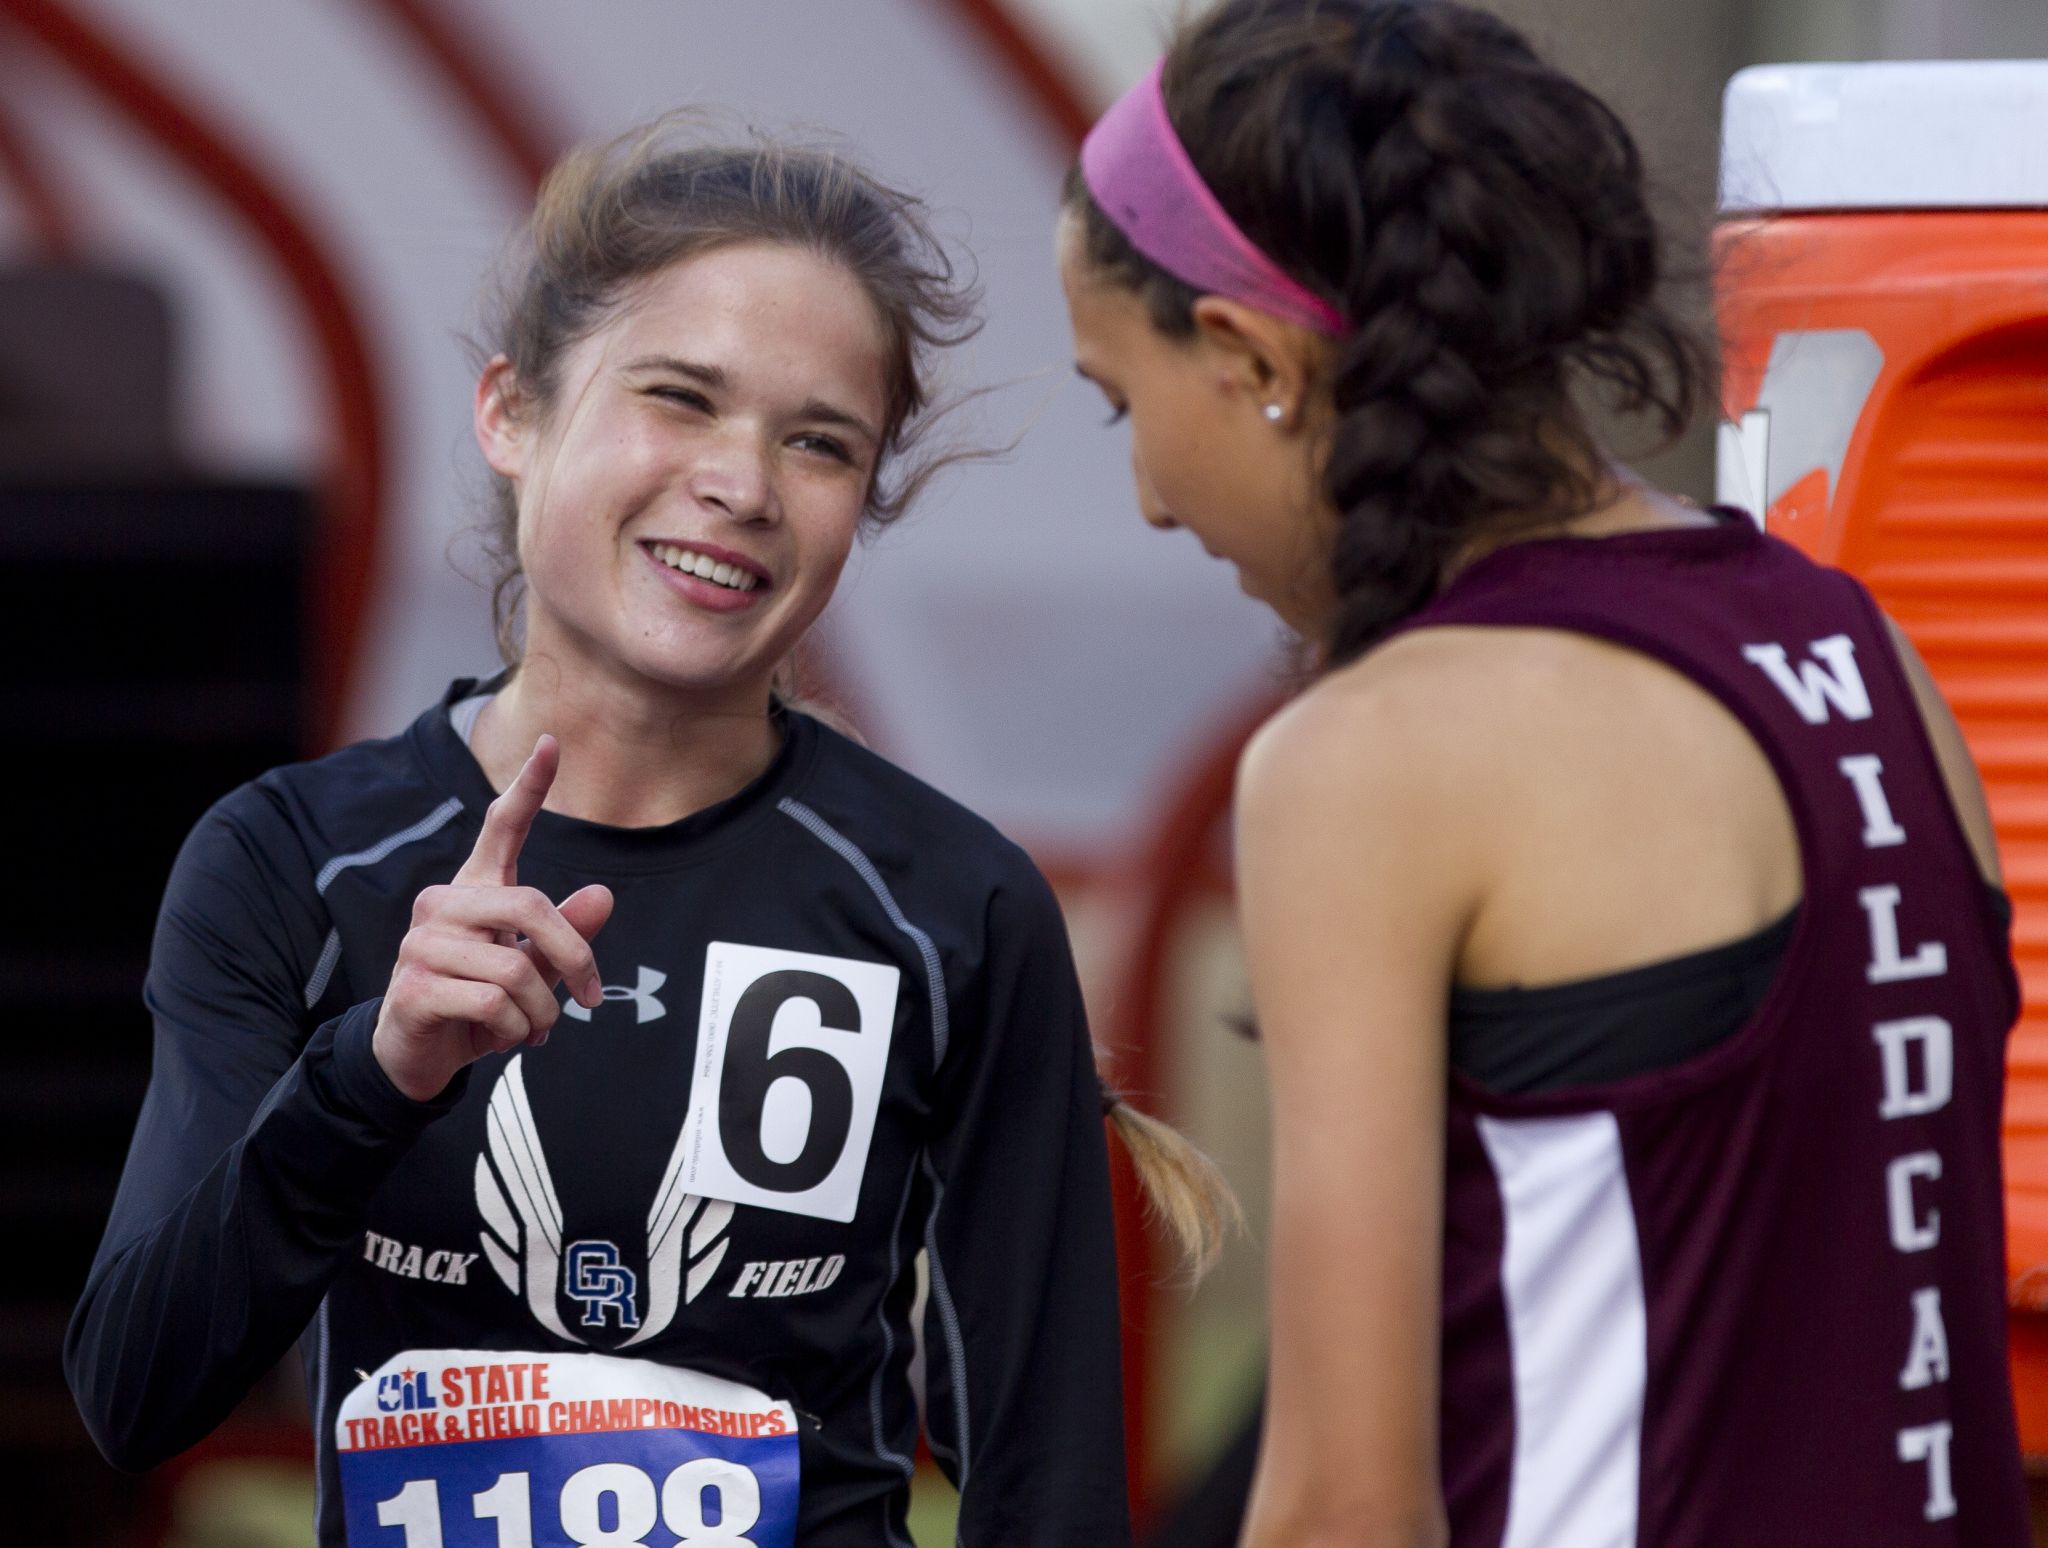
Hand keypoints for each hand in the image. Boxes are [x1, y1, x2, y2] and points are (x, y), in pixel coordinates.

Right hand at [372, 735, 614, 1100]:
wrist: (417, 1056)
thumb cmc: (478, 1004)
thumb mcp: (532, 969)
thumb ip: (565, 935)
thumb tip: (603, 896)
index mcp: (474, 890)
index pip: (501, 827)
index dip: (528, 787)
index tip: (552, 742)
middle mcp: (443, 905)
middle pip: (532, 906)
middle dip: (575, 957)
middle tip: (588, 997)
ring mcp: (422, 944)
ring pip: (516, 967)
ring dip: (540, 1010)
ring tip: (531, 1028)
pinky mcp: (414, 987)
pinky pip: (492, 1002)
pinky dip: (514, 1030)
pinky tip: (500, 1039)